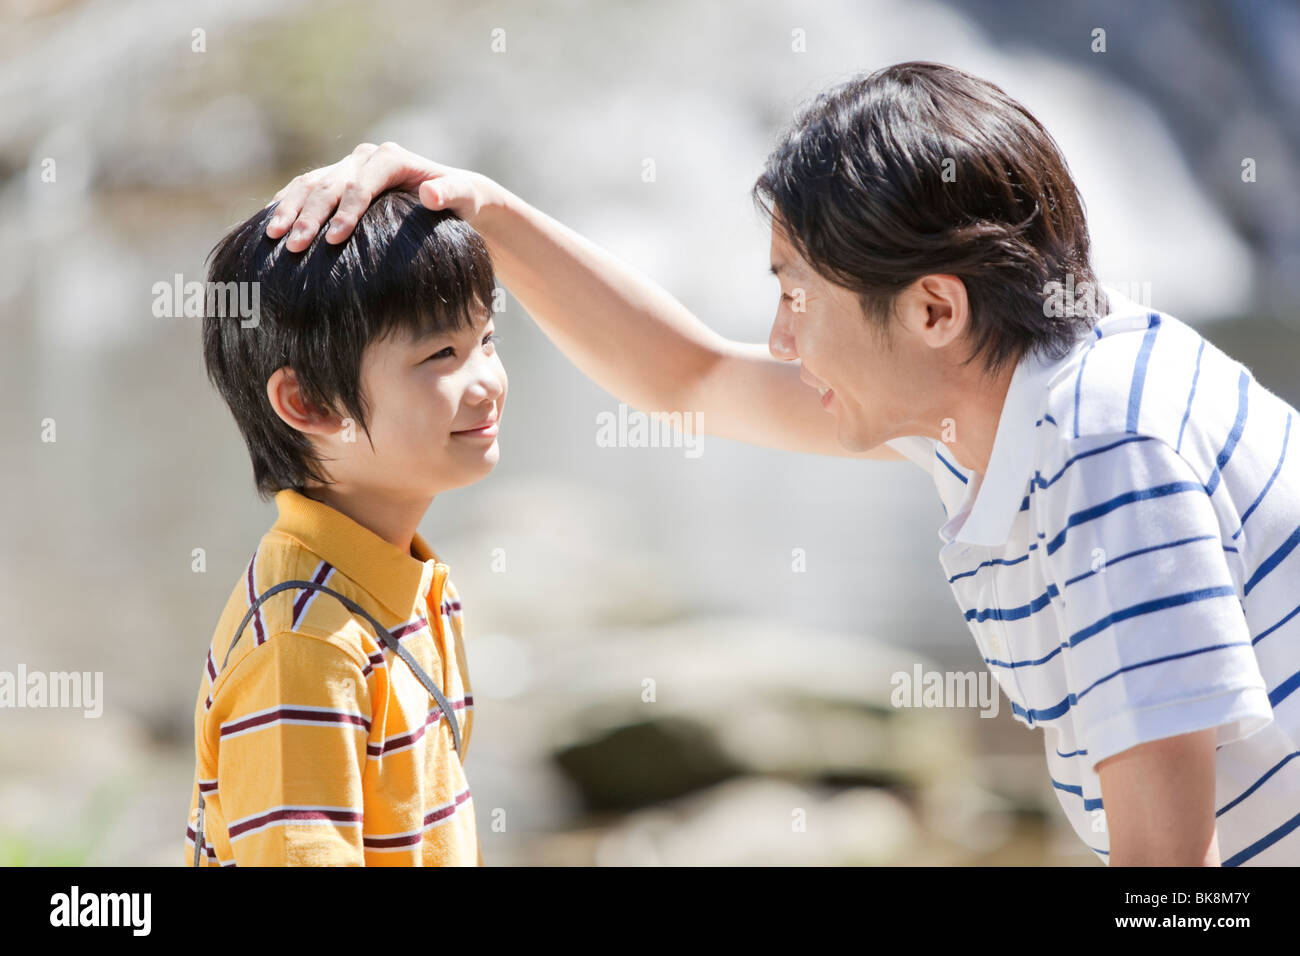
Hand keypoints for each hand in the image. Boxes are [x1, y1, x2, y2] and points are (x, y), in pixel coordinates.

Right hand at [264, 141, 502, 252]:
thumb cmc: (461, 201)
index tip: (335, 241)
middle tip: (295, 247)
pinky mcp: (337, 179)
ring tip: (274, 238)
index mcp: (391, 159)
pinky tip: (271, 225)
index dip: (346, 212)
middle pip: (330, 185)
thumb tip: (431, 194)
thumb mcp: (465, 197)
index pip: (361, 185)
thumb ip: (451, 193)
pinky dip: (287, 204)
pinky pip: (305, 189)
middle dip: (310, 217)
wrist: (452, 195)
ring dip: (290, 210)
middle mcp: (365, 158)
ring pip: (311, 184)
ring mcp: (348, 167)